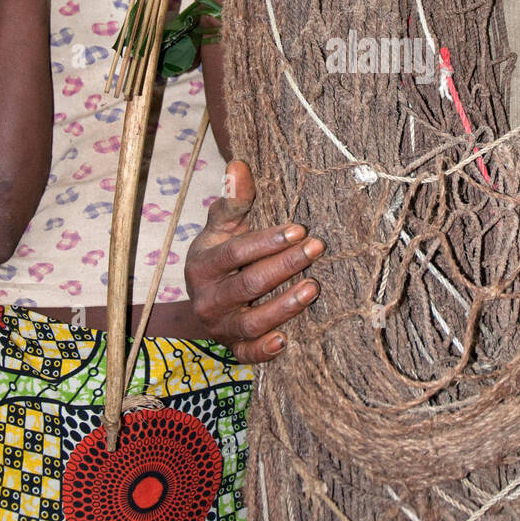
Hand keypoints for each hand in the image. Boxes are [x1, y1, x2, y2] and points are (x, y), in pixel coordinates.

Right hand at [186, 160, 323, 362]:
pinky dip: (263, 351)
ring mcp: (220, 326)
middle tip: (317, 249)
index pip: (235, 252)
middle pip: (248, 284)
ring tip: (313, 288)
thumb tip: (239, 165)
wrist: (205, 298)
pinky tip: (286, 341)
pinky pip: (246, 355)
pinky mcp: (232, 348)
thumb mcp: (222, 227)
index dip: (267, 241)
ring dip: (284, 306)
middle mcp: (207, 298)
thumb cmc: (221, 253)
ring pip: (251, 321)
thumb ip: (233, 200)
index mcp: (202, 264)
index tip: (298, 229)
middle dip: (285, 266)